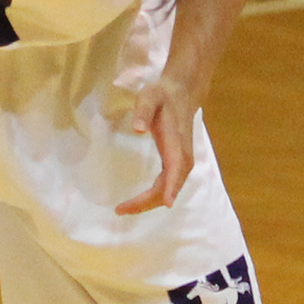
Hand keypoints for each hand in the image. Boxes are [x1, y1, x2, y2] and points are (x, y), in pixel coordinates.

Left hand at [115, 75, 199, 215]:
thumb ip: (142, 112)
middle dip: (148, 202)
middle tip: (121, 210)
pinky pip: (168, 184)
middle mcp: (182, 157)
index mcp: (176, 144)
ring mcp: (182, 161)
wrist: (182, 93)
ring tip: (126, 209)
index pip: (175, 169)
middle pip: (169, 187)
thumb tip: (137, 130)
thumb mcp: (149, 97)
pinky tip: (141, 201)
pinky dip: (156, 196)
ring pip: (169, 189)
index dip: (171, 187)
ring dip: (150, 202)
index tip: (166, 204)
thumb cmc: (162, 95)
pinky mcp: (177, 162)